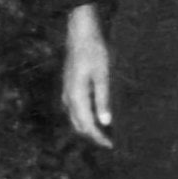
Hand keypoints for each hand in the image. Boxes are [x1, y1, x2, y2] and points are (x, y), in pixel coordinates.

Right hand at [63, 4, 113, 148]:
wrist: (80, 32)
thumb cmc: (94, 51)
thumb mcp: (103, 75)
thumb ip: (103, 99)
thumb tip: (105, 122)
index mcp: (76, 96)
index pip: (87, 125)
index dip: (98, 138)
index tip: (111, 145)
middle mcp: (68, 97)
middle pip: (78, 125)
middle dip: (93, 136)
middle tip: (109, 142)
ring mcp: (66, 92)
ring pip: (74, 118)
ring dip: (87, 128)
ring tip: (104, 132)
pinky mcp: (68, 86)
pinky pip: (74, 109)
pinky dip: (83, 118)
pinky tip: (94, 116)